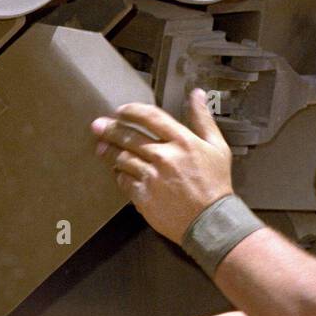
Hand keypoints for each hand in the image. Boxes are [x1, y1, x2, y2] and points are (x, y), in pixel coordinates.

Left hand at [91, 88, 232, 244]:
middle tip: (97, 126)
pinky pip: (124, 180)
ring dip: (109, 151)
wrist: (210, 221)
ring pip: (122, 158)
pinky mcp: (143, 196)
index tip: (122, 110)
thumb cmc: (216, 183)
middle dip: (110, 129)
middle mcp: (164, 156)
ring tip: (101, 147)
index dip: (132, 111)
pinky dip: (119, 174)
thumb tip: (197, 94)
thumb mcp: (217, 147)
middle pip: (129, 136)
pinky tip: (118, 171)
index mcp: (182, 141)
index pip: (150, 117)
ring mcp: (151, 177)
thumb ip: (203, 119)